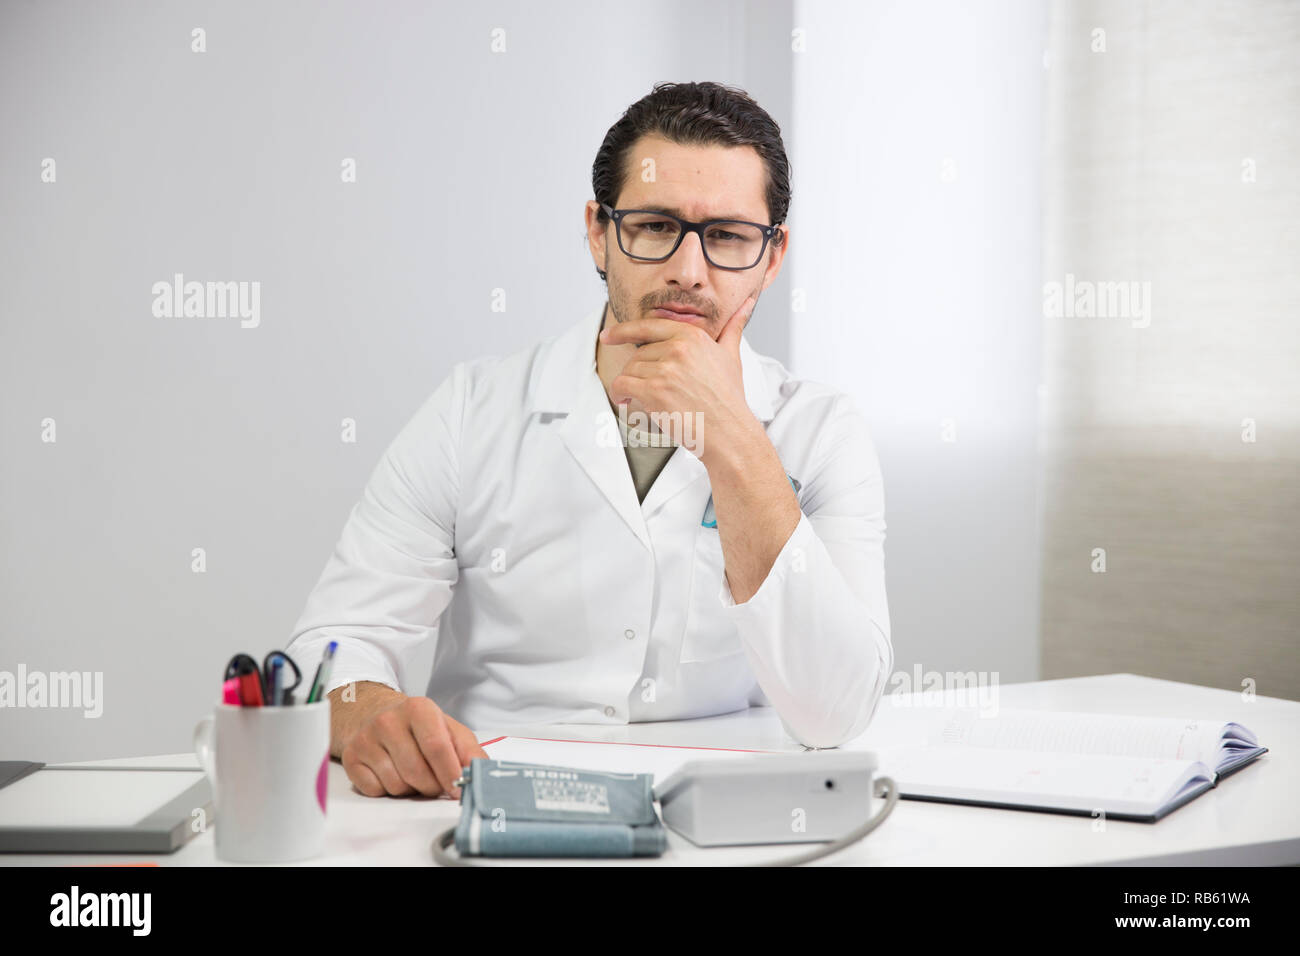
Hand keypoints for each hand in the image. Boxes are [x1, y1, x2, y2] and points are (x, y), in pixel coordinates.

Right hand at [332, 683, 488, 797]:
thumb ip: (469, 752)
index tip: (459, 791)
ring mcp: (366, 739)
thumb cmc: (420, 727)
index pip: (436, 747)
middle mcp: (388, 720)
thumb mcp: (450, 730)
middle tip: (436, 782)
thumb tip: (478, 774)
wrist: (376, 714)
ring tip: (412, 773)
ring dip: (410, 789)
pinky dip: (388, 791)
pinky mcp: (351, 757)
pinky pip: (375, 791)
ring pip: (396, 785)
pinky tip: (391, 773)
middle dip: (432, 786)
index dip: (450, 774)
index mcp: (418, 708)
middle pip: (417, 772)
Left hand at [599, 292, 758, 461]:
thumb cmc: (730, 398)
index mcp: (692, 336)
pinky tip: (626, 402)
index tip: (607, 335)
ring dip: (629, 386)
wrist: (730, 431)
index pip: (648, 326)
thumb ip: (733, 328)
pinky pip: (622, 386)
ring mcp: (666, 370)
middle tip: (646, 389)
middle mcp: (678, 349)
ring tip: (637, 399)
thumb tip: (746, 305)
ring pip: (629, 370)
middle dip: (637, 372)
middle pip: (638, 354)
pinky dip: (619, 395)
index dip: (623, 330)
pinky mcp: (655, 392)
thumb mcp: (732, 356)